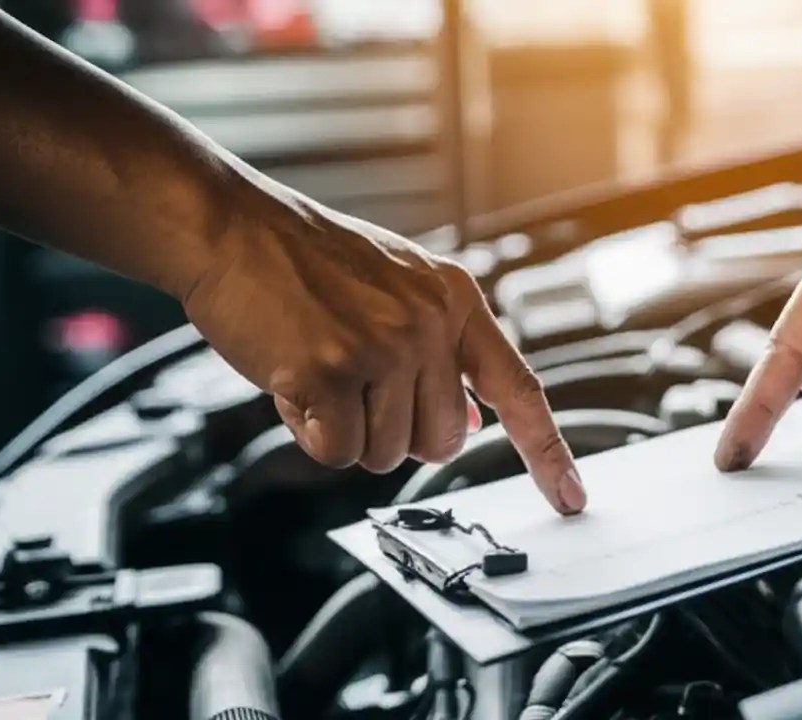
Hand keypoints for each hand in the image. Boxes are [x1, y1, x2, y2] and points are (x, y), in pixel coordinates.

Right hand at [181, 189, 585, 513]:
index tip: (571, 497)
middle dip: (399, 434)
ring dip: (348, 432)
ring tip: (319, 370)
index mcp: (455, 300)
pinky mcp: (330, 373)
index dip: (547, 450)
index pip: (520, 388)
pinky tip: (293, 382)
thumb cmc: (305, 262)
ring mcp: (383, 348)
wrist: (230, 226)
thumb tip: (473, 420)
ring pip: (387, 453)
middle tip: (356, 389)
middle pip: (444, 441)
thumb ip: (440, 351)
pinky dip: (310, 434)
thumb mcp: (397, 287)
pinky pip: (336, 452)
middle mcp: (429, 324)